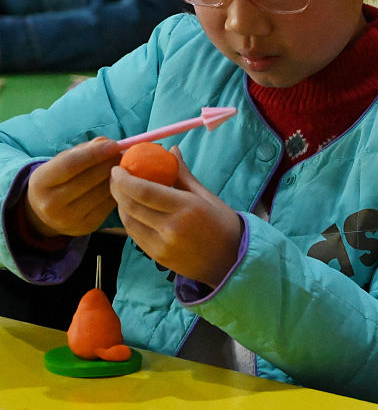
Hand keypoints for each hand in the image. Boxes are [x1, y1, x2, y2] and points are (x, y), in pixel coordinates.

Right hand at [25, 137, 122, 237]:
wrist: (45, 214)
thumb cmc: (59, 180)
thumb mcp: (62, 162)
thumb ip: (84, 150)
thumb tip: (107, 142)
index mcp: (40, 182)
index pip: (70, 164)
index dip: (95, 153)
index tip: (114, 144)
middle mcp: (51, 203)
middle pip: (89, 178)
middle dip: (110, 163)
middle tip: (124, 154)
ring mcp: (68, 218)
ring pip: (102, 192)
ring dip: (118, 177)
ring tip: (126, 167)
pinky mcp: (86, 226)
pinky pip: (108, 205)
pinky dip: (118, 191)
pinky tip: (123, 184)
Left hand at [109, 147, 241, 285]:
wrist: (231, 261)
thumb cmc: (223, 225)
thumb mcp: (207, 196)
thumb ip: (183, 174)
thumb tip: (172, 149)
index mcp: (187, 208)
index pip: (144, 191)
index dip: (124, 178)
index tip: (117, 167)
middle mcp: (171, 227)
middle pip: (131, 205)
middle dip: (117, 188)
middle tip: (115, 176)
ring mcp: (162, 244)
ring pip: (128, 221)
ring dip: (120, 204)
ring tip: (121, 192)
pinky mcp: (157, 256)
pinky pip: (134, 234)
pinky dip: (129, 219)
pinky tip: (131, 210)